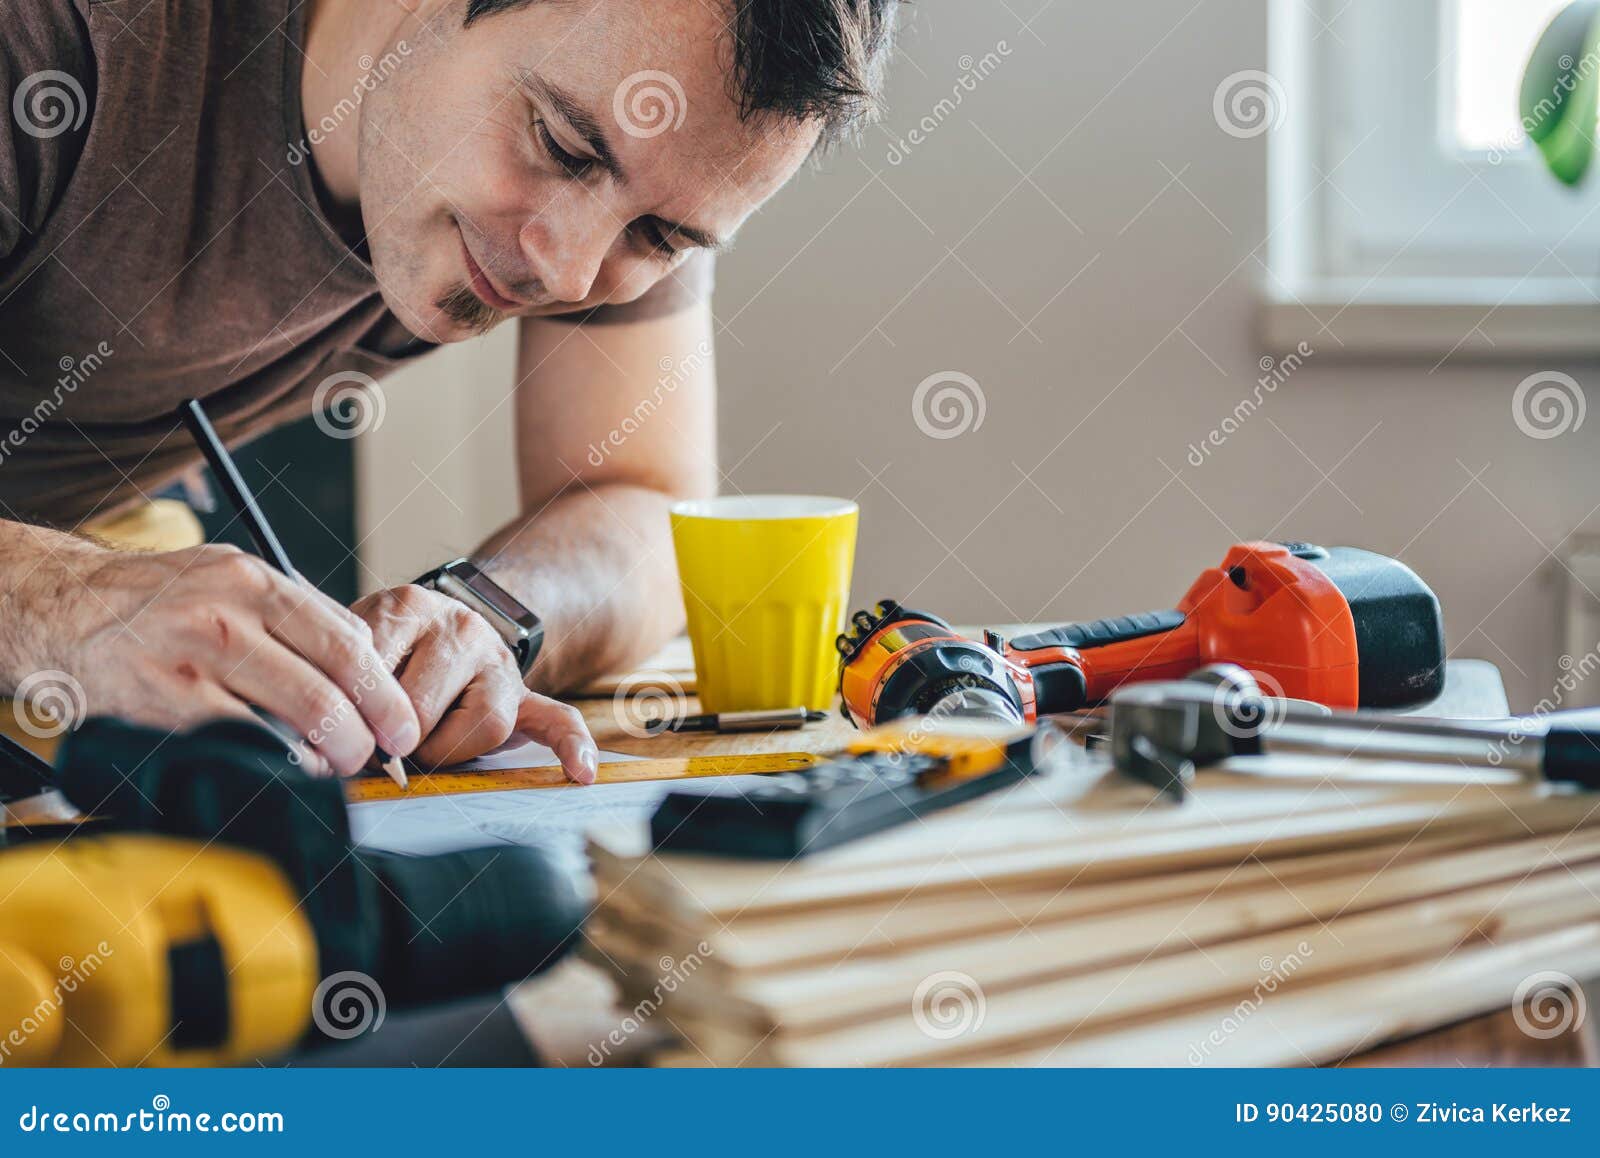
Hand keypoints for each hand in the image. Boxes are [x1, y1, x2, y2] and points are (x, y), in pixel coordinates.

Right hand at [34, 543, 420, 776]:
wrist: (60, 607)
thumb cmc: (156, 602)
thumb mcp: (229, 579)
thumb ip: (292, 616)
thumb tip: (364, 664)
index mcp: (254, 580)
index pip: (347, 638)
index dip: (385, 688)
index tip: (401, 721)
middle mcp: (228, 614)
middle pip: (333, 679)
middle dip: (370, 727)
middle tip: (379, 752)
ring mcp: (194, 659)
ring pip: (299, 712)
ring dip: (332, 750)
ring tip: (337, 764)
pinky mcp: (164, 703)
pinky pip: (243, 743)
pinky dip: (278, 763)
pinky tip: (287, 769)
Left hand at [349, 584, 597, 783]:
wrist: (439, 624)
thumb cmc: (385, 646)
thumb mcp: (352, 640)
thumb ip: (337, 675)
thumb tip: (315, 742)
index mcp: (408, 607)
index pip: (375, 678)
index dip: (352, 718)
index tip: (338, 734)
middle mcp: (462, 627)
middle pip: (422, 710)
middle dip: (396, 737)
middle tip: (384, 737)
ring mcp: (498, 664)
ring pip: (484, 726)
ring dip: (446, 750)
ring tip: (427, 742)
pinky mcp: (524, 697)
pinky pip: (559, 720)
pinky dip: (571, 747)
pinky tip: (580, 770)